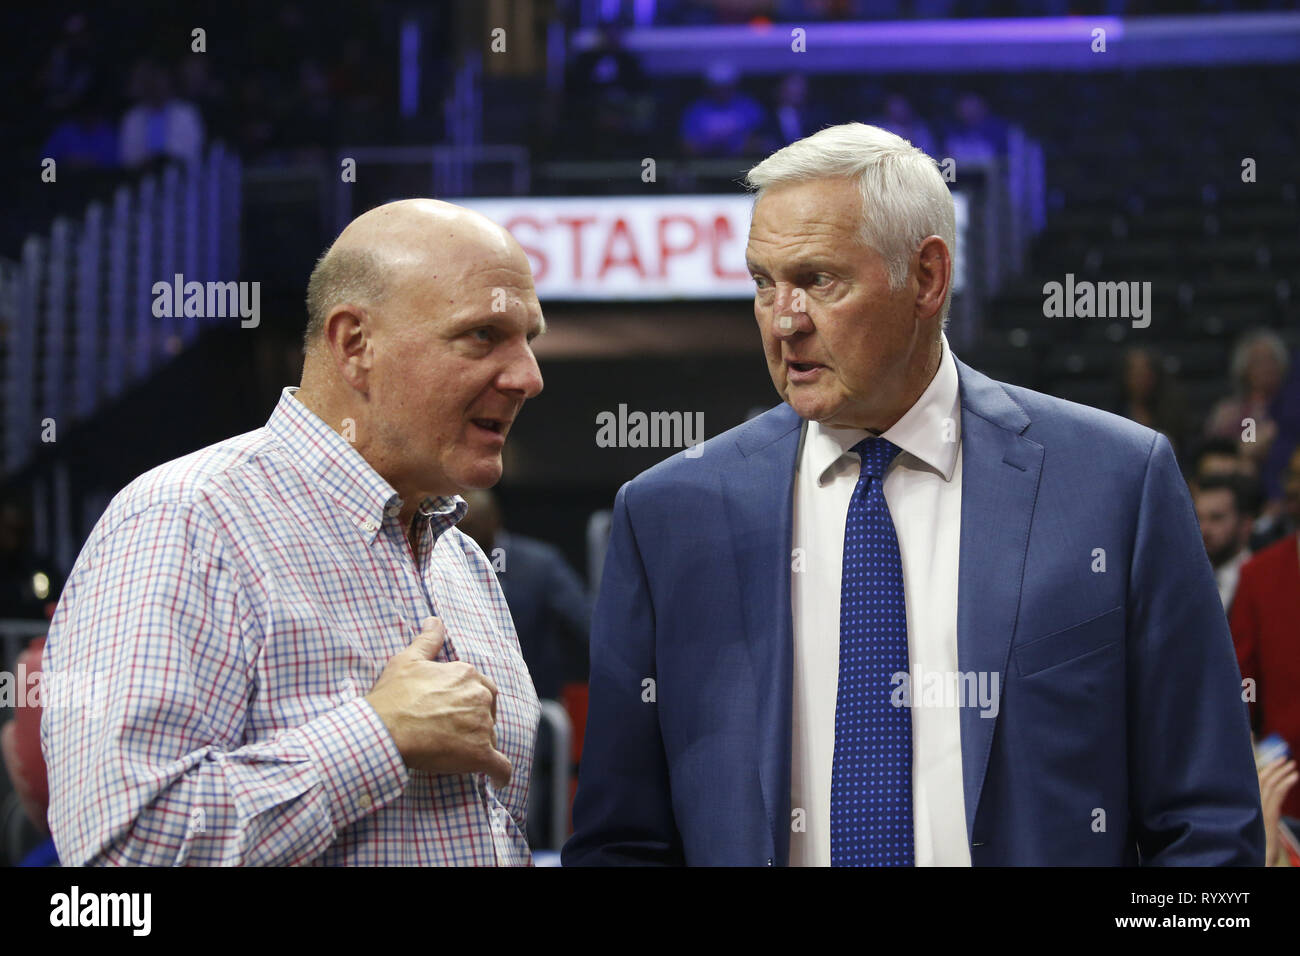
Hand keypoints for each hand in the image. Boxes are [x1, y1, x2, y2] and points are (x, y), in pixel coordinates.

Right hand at [365, 617, 511, 786]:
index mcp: (467, 675)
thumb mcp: (408, 659)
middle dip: (478, 720)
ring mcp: (482, 726)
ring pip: (491, 737)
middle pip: (489, 711)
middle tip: (455, 731)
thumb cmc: (394, 696)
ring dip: (480, 745)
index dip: (469, 699)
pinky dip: (501, 774)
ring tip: (459, 753)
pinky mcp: (480, 754)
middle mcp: (480, 697)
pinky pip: (500, 767)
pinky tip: (497, 780)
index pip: (481, 687)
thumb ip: (427, 640)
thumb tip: (434, 621)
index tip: (456, 709)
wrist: (384, 730)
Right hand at [1258, 756, 1296, 866]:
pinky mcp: (1268, 815)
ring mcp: (1258, 808)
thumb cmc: (1257, 842)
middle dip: (1272, 766)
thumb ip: (1258, 807)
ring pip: (1269, 784)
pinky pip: (1277, 794)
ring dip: (1281, 772)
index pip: (1252, 780)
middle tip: (1283, 757)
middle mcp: (1250, 803)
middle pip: (1260, 779)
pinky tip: (1294, 777)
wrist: (1258, 857)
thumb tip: (1260, 795)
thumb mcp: (1255, 823)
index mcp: (1245, 803)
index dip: (1260, 768)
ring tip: (1291, 764)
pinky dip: (1286, 783)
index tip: (1267, 758)